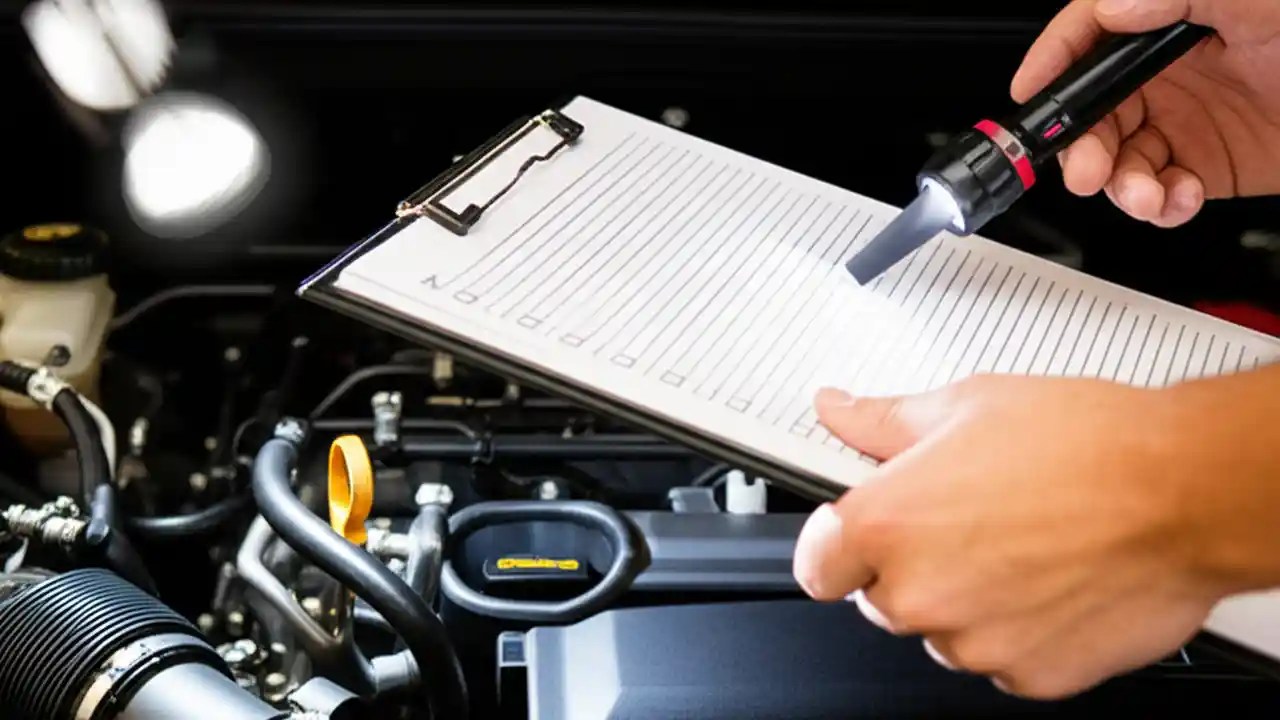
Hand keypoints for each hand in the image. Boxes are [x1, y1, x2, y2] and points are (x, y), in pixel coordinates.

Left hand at [792, 370, 1279, 698]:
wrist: (1184, 492)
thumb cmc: (1084, 444)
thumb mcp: (965, 406)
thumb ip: (882, 423)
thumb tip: (838, 411)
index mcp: (886, 526)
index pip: (816, 563)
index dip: (836, 546)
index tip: (856, 534)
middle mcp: (920, 594)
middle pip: (880, 597)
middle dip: (908, 564)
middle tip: (963, 519)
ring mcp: (974, 643)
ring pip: (941, 629)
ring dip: (963, 598)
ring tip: (1018, 543)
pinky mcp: (1028, 675)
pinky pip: (998, 656)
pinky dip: (1015, 628)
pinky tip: (1049, 578)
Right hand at [1012, 0, 1279, 226]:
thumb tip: (1112, 8)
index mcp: (1174, 20)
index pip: (1092, 33)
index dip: (1054, 61)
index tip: (1031, 94)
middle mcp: (1172, 71)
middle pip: (1095, 110)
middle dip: (1083, 146)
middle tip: (1090, 170)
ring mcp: (1189, 120)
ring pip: (1122, 158)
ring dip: (1122, 186)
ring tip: (1145, 195)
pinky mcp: (1210, 165)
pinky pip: (1164, 191)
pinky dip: (1163, 204)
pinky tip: (1181, 198)